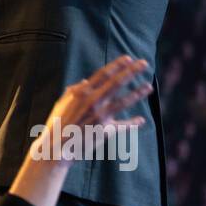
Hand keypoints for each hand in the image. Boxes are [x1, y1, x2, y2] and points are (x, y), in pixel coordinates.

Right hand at [31, 56, 152, 162]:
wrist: (57, 147)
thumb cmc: (57, 124)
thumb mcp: (61, 103)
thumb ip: (73, 91)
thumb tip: (85, 81)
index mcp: (81, 93)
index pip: (103, 74)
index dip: (117, 65)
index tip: (128, 58)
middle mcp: (93, 102)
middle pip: (116, 83)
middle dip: (131, 72)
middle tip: (144, 64)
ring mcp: (100, 116)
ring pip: (123, 102)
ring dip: (137, 93)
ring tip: (149, 86)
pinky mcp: (105, 131)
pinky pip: (122, 126)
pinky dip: (132, 123)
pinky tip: (141, 120)